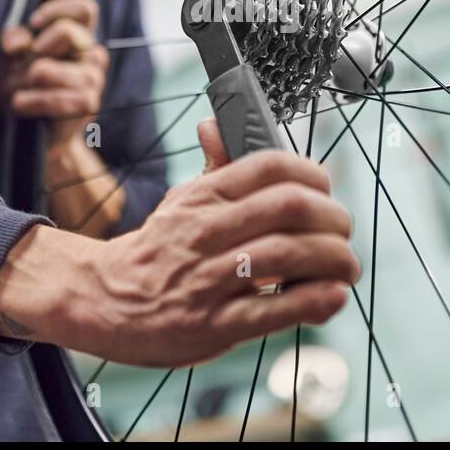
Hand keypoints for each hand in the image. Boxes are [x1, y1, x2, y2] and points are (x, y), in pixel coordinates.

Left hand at [0, 0, 108, 147]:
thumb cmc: (22, 86)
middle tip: (20, 67)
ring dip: (28, 80)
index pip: (85, 9)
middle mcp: (92, 54)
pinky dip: (33, 101)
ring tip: (14, 92)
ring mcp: (94, 79)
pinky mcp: (89, 103)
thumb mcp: (11, 58)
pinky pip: (58, 97)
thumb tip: (17, 44)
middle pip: (68, 33)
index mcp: (79, 36)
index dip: (60, 9)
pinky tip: (21, 104)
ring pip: (52, 68)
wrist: (33, 133)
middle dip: (37, 49)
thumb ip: (14, 41)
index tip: (33, 23)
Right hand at [0, 119, 358, 365]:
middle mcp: (207, 232)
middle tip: (343, 231)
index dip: (313, 175)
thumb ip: (214, 168)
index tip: (327, 191)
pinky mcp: (214, 325)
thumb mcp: (180, 200)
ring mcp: (209, 279)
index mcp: (204, 197)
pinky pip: (273, 310)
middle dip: (333, 218)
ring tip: (346, 266)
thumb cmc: (156, 249)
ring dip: (333, 260)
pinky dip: (313, 301)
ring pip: (288, 255)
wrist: (103, 300)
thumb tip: (216, 124)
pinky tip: (331, 297)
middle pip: (290, 208)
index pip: (270, 166)